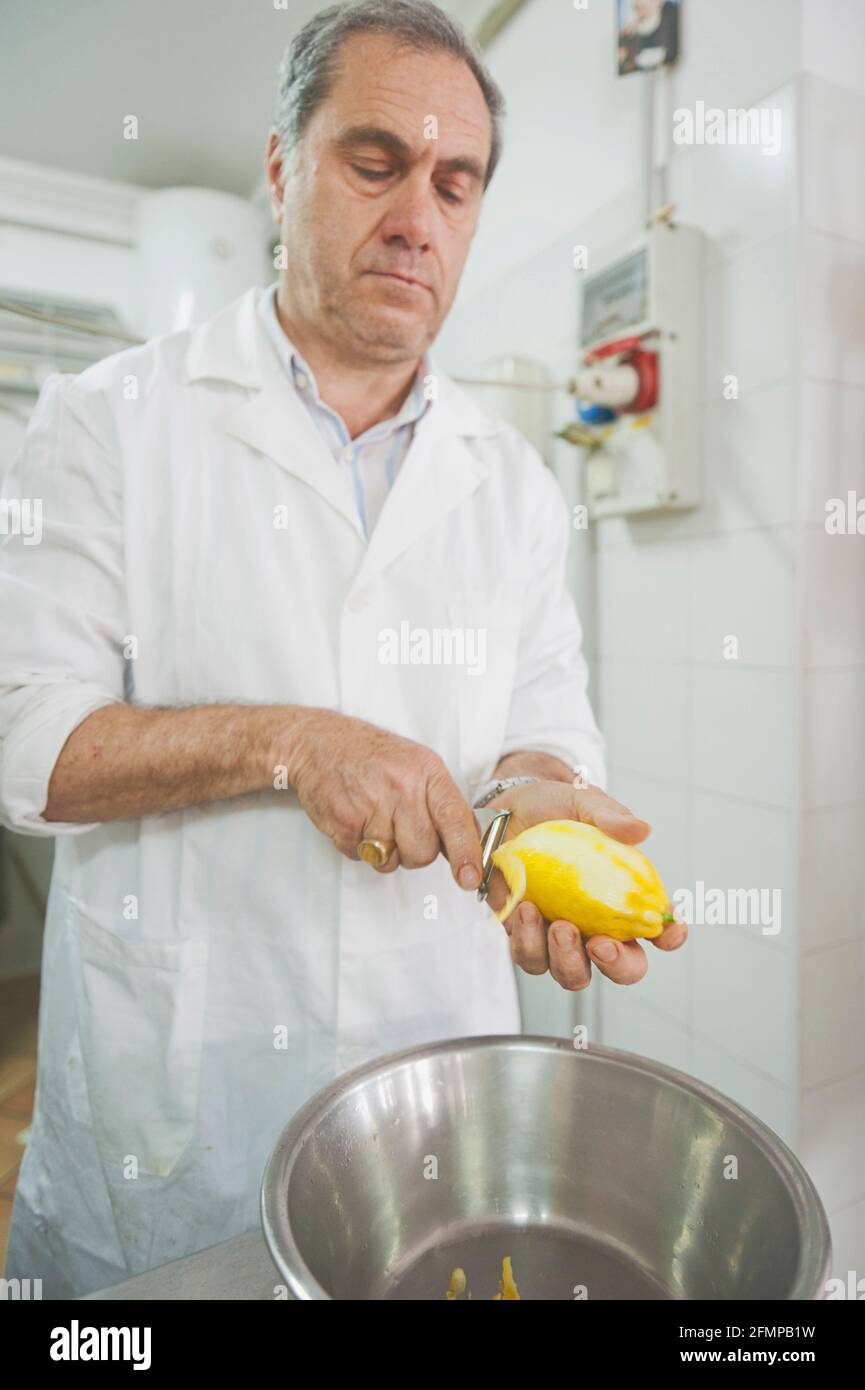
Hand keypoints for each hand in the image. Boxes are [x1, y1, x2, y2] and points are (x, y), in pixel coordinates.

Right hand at [285, 710, 482, 888]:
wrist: (319, 743)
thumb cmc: (371, 757)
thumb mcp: (416, 765)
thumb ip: (440, 802)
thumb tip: (464, 844)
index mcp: (426, 771)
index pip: (454, 817)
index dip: (465, 851)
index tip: (470, 876)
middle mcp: (402, 787)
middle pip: (423, 852)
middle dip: (414, 850)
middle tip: (399, 825)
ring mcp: (371, 806)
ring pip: (392, 861)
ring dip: (385, 851)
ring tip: (374, 818)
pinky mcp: (344, 823)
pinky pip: (362, 858)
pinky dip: (359, 846)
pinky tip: (356, 818)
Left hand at [484, 780, 686, 989]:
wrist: (502, 811)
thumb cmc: (553, 809)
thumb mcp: (582, 803)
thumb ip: (609, 815)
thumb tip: (640, 831)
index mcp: (625, 899)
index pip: (660, 928)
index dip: (670, 936)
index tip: (667, 930)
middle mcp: (599, 926)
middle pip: (624, 969)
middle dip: (618, 966)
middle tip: (601, 944)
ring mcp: (561, 938)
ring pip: (574, 974)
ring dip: (567, 957)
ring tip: (557, 922)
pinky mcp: (525, 937)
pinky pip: (530, 957)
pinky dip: (528, 942)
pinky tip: (525, 910)